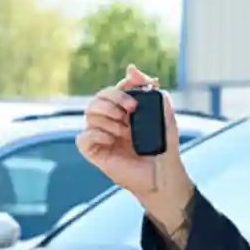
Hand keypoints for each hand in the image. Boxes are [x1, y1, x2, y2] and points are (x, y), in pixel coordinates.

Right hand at [76, 65, 192, 225]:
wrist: (163, 176)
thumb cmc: (164, 149)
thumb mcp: (166, 118)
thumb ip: (156, 95)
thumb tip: (137, 72)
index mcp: (124, 112)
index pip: (114, 90)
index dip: (122, 85)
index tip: (136, 86)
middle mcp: (110, 122)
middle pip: (98, 97)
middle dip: (114, 98)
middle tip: (131, 109)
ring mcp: (102, 136)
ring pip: (89, 113)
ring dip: (109, 117)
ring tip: (125, 131)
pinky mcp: (96, 153)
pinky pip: (83, 138)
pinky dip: (96, 134)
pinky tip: (111, 140)